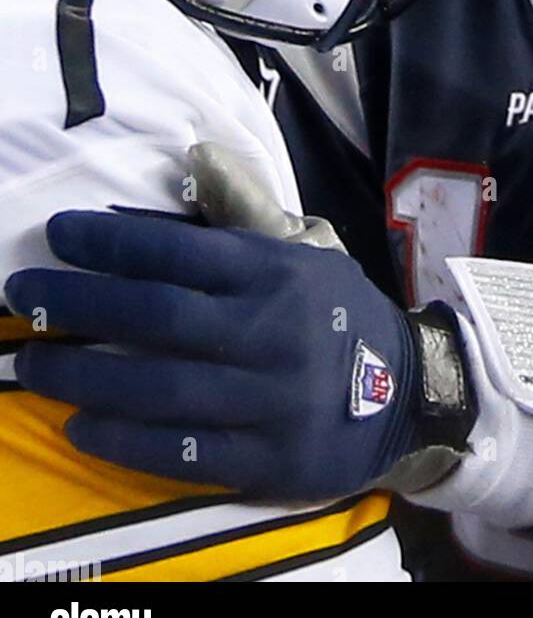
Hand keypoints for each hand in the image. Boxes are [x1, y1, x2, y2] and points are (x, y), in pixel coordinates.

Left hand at [5, 210, 420, 499]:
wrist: (410, 394)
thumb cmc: (337, 314)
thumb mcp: (304, 250)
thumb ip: (245, 211)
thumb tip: (195, 157)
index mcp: (274, 273)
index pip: (179, 252)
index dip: (111, 242)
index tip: (58, 234)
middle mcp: (269, 331)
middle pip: (156, 316)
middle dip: (79, 303)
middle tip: (24, 294)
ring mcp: (269, 400)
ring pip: (159, 387)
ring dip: (83, 374)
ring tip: (34, 362)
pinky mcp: (268, 459)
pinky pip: (182, 450)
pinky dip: (124, 438)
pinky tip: (80, 423)